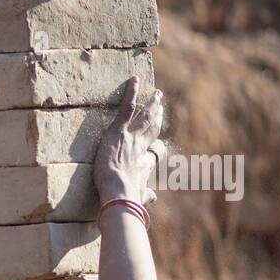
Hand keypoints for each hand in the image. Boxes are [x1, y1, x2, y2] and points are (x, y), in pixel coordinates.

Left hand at [94, 76, 163, 204]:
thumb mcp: (137, 198)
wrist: (119, 191)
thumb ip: (144, 196)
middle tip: (160, 106)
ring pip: (145, 116)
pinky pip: (127, 108)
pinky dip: (131, 92)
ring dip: (151, 104)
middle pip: (152, 129)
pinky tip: (134, 80)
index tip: (159, 146)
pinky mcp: (119, 131)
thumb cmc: (126, 198)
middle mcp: (141, 149)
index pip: (155, 154)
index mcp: (145, 166)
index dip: (157, 148)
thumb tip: (151, 199)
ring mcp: (132, 137)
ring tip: (156, 94)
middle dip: (157, 117)